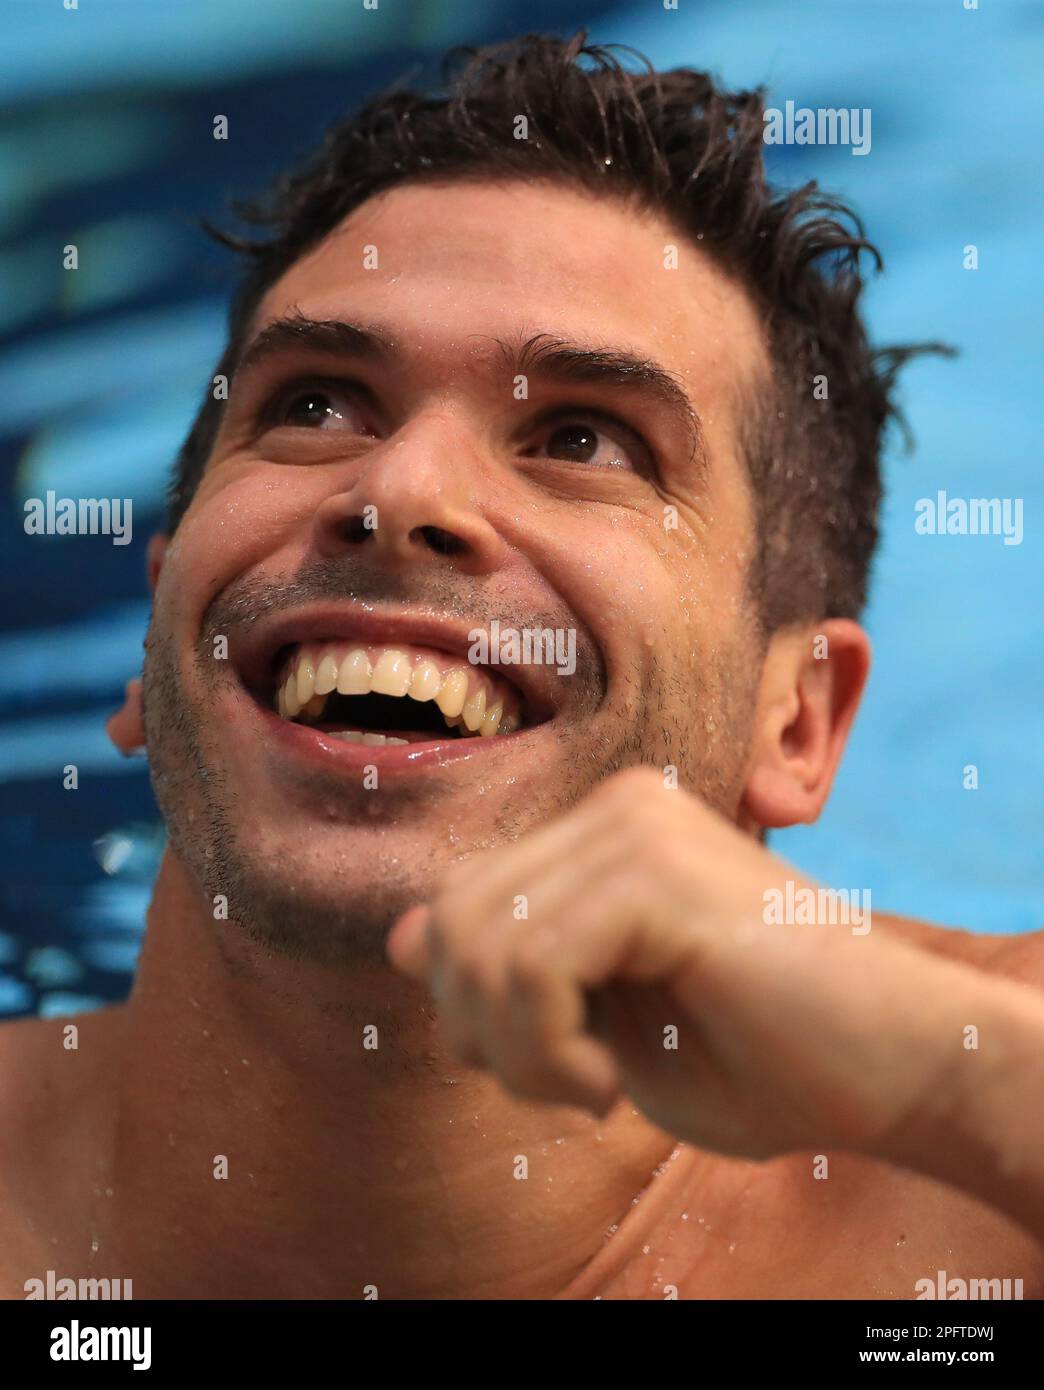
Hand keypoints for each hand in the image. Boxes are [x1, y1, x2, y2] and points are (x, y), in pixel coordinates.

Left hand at [387, 768, 986, 1160]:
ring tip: (588, 1088)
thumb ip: (510, 970)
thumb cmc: (759, 1053)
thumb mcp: (602, 1020)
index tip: (545, 1064)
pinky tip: (608, 1086)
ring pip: (478, 944)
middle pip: (449, 918)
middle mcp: (617, 803)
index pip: (456, 902)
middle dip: (477, 1029)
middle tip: (561, 1085)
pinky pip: (530, 968)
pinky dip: (545, 1054)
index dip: (466, 1003)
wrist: (894, 1067)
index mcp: (606, 826)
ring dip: (514, 1053)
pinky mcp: (659, 873)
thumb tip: (399, 936)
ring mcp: (639, 825)